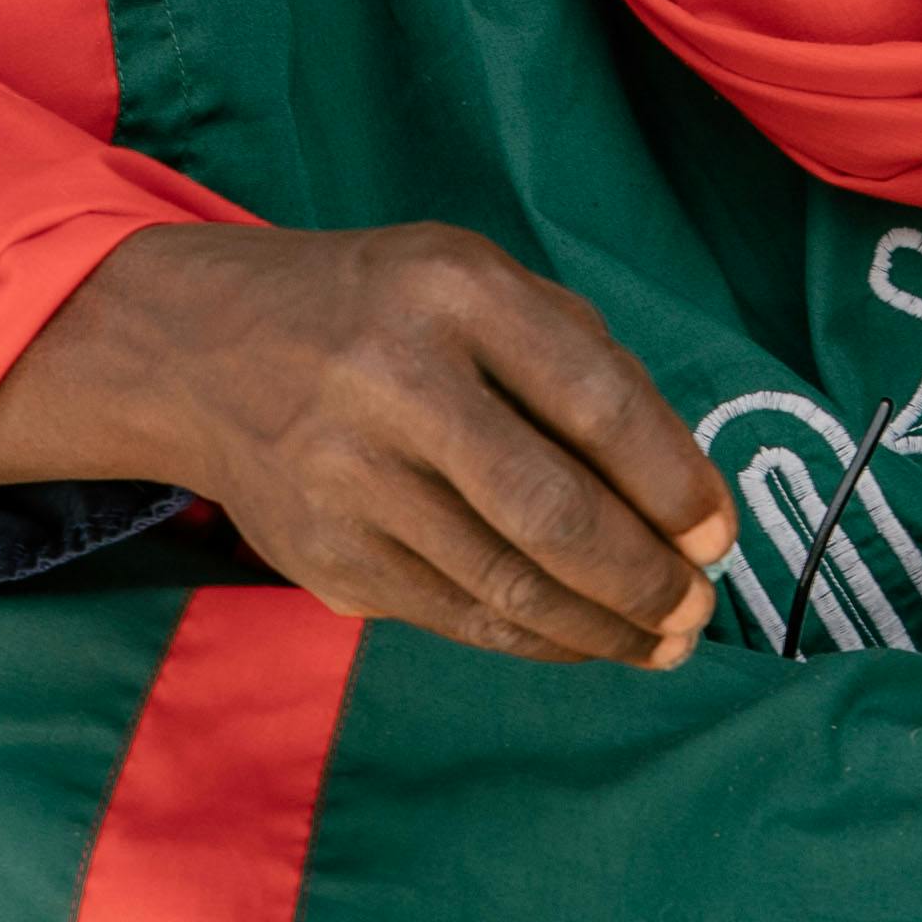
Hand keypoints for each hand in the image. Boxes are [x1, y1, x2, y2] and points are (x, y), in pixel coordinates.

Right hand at [0, 219, 738, 667]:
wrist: (203, 348)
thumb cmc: (382, 310)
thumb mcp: (474, 281)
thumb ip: (578, 359)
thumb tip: (682, 489)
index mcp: (452, 291)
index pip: (592, 398)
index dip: (671, 480)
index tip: (719, 533)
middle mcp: (394, 382)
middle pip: (550, 512)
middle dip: (644, 577)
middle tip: (698, 607)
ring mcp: (350, 479)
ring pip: (506, 585)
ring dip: (603, 628)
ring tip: (662, 638)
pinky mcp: (327, 558)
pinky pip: (457, 617)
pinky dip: (536, 640)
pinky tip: (585, 639)